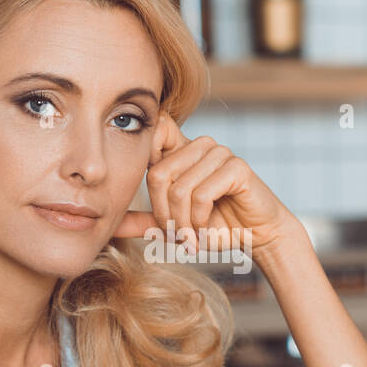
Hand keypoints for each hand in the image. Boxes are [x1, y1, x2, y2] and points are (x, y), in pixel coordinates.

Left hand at [112, 111, 301, 262]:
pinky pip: (202, 194)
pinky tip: (206, 232)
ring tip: (191, 238)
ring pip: (180, 188)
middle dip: (163, 214)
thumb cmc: (216, 227)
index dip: (145, 151)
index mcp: (182, 151)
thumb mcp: (173, 225)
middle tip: (174, 235)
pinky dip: (200, 221)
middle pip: (158, 173)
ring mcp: (220, 153)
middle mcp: (200, 146)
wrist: (257, 238)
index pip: (157, 128)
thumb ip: (143, 220)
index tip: (155, 194)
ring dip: (182, 223)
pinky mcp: (237, 167)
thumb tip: (109, 224)